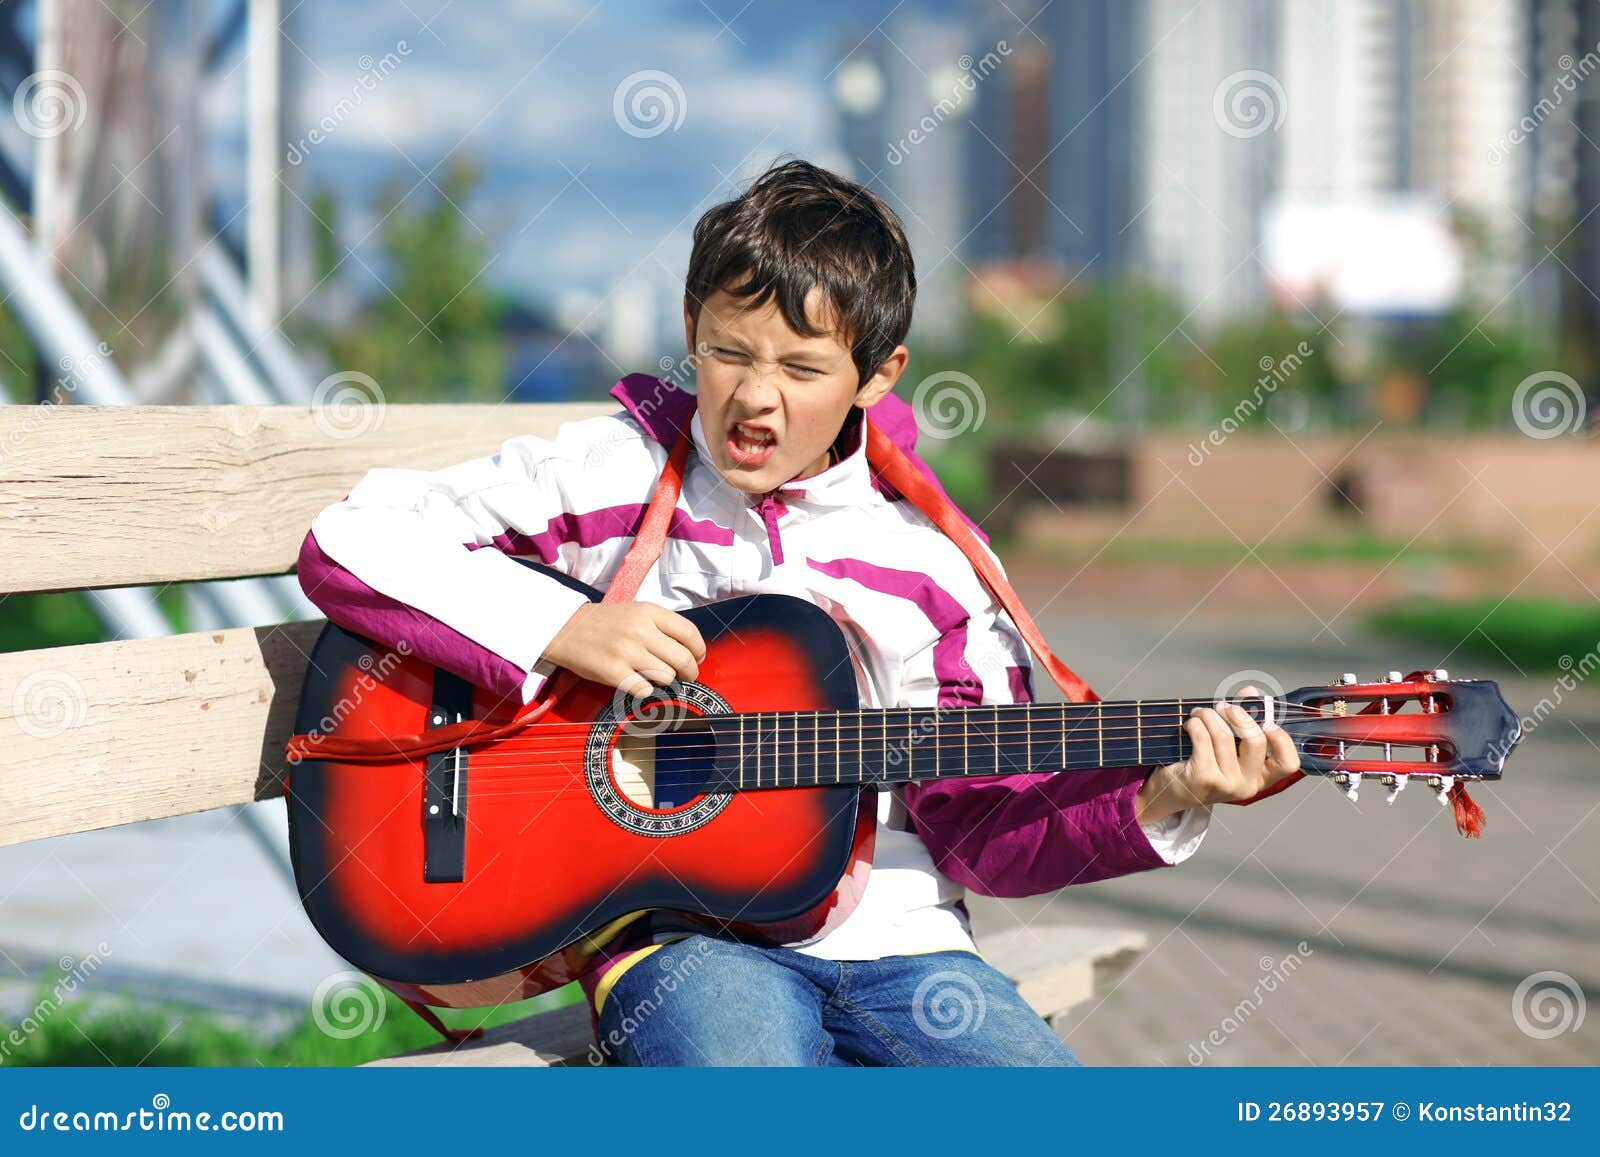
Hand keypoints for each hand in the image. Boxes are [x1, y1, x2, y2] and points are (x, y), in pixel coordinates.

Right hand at [542, 603, 706, 697]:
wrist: (564, 628)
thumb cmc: (604, 623)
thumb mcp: (635, 612)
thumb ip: (662, 626)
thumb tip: (692, 650)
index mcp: (649, 612)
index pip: (689, 633)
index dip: (699, 650)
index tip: (698, 658)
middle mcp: (641, 631)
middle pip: (683, 659)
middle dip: (690, 672)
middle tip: (686, 676)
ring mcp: (627, 652)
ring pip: (667, 677)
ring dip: (664, 680)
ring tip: (653, 675)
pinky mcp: (613, 673)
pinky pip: (645, 690)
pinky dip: (644, 690)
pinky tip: (636, 682)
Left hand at [1134, 684, 1300, 825]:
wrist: (1173, 791)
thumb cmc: (1204, 764)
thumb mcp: (1228, 746)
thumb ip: (1243, 719)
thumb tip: (1250, 691)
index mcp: (1261, 777)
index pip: (1288, 763)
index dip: (1282, 739)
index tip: (1267, 723)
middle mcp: (1248, 785)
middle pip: (1256, 740)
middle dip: (1238, 714)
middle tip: (1223, 707)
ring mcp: (1226, 784)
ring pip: (1224, 735)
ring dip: (1209, 715)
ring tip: (1200, 713)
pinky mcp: (1204, 778)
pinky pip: (1203, 739)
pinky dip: (1196, 724)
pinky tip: (1191, 724)